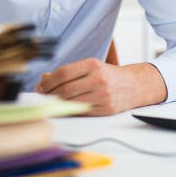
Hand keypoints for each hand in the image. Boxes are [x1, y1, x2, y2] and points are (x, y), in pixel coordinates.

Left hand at [35, 58, 167, 115]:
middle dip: (49, 94)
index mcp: (93, 65)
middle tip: (42, 96)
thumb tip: (44, 78)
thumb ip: (69, 72)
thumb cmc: (108, 75)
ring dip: (58, 103)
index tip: (40, 86)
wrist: (134, 85)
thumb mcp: (91, 67)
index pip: (63, 73)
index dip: (48, 82)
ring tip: (51, 102)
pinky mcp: (106, 109)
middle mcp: (98, 79)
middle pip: (65, 89)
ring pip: (72, 101)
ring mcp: (103, 95)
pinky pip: (82, 111)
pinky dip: (70, 110)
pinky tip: (65, 107)